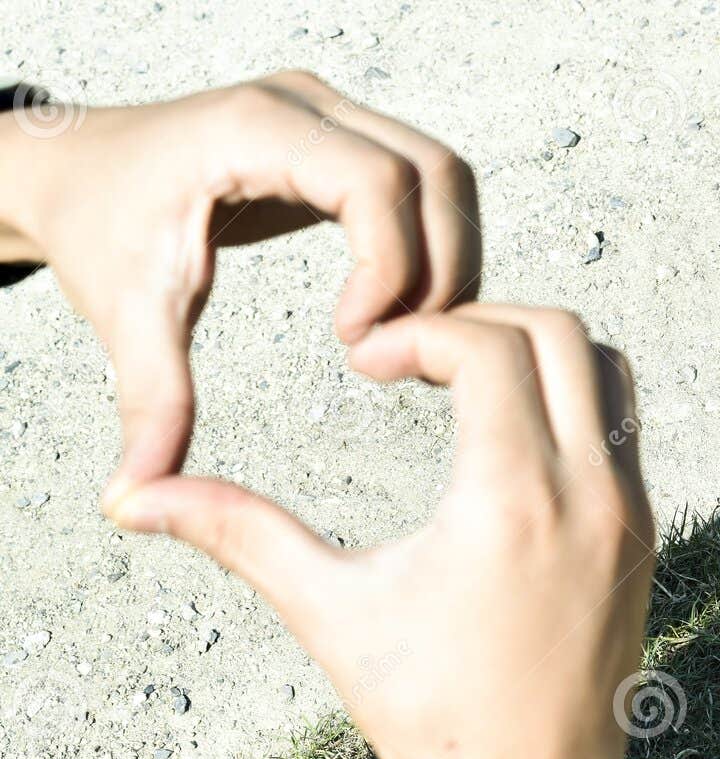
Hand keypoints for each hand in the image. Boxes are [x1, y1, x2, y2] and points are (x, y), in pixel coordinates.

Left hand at [0, 73, 479, 513]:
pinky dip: (433, 250)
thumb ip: (152, 402)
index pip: (377, 180)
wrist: (74, 173)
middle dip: (441, 271)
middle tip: (407, 352)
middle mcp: (305, 105)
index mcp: (253, 129)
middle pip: (435, 172)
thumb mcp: (128, 316)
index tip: (357, 341)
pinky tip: (401, 311)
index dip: (392, 265)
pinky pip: (427, 186)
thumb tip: (137, 495)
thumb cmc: (99, 227)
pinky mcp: (344, 140)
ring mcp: (331, 115)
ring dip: (449, 263)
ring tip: (410, 339)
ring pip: (446, 178)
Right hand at [116, 305, 653, 758]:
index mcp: (513, 499)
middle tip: (418, 359)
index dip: (418, 332)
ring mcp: (628, 516)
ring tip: (467, 386)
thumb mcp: (332, 613)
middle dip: (480, 321)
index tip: (367, 364)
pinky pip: (623, 429)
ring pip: (607, 372)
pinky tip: (509, 443)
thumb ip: (241, 535)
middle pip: (558, 331)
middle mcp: (588, 495)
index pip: (487, 344)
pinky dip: (574, 403)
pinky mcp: (643, 539)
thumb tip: (135, 499)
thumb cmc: (430, 717)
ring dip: (540, 354)